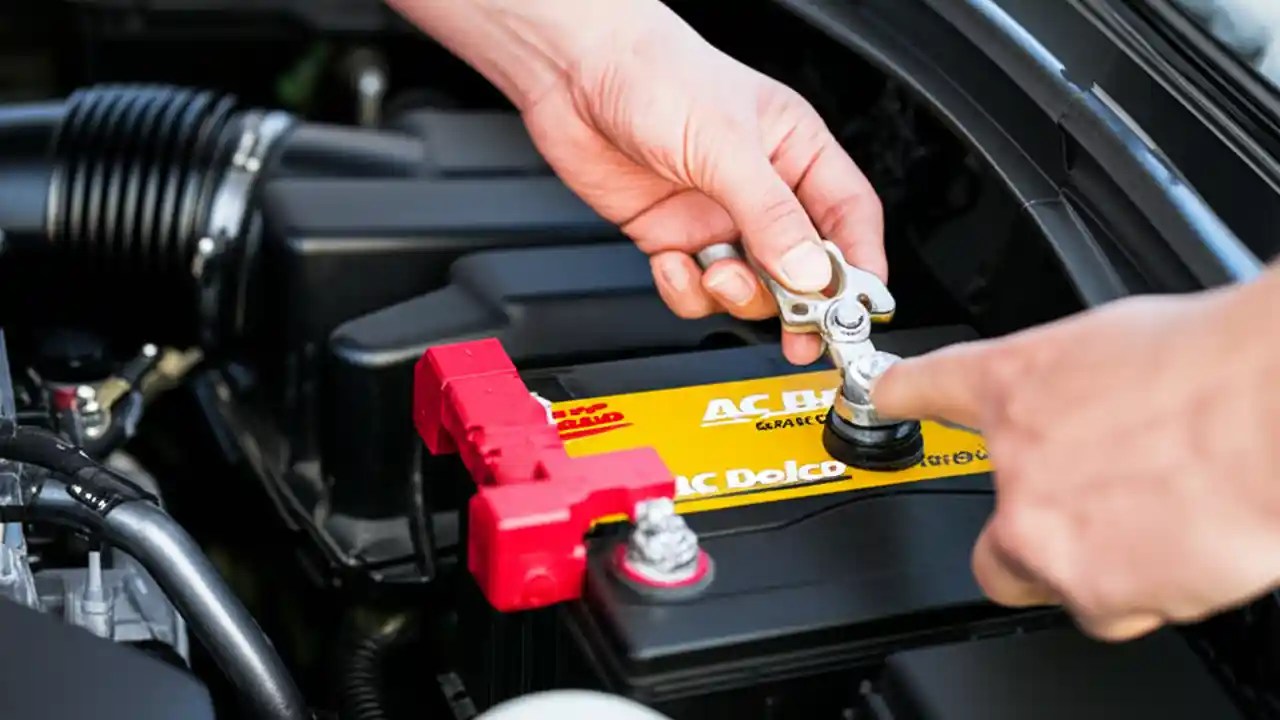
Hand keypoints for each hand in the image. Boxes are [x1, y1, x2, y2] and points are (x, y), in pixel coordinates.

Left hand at [513, 3, 884, 363]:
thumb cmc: (655, 73)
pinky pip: (694, 289)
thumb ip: (769, 214)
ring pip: (749, 288)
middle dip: (797, 302)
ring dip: (735, 297)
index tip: (858, 308)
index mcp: (796, 152)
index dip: (859, 267)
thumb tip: (810, 272)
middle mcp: (762, 190)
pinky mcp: (672, 237)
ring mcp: (717, 218)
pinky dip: (684, 291)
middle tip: (794, 332)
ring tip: (717, 275)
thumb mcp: (724, 144)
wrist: (574, 71)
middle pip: (802, 268)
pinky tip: (671, 264)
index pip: (849, 218)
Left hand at [872, 281, 1279, 640]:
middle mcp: (1016, 469)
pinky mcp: (1094, 592)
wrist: (1272, 409)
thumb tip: (1088, 398)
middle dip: (1029, 539)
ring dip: (1096, 562)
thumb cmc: (1217, 365)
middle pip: (989, 541)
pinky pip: (1111, 604)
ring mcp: (1047, 537)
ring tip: (1159, 515)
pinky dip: (1145, 583)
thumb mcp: (1120, 343)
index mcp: (1016, 386)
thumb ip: (1079, 385)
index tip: (883, 400)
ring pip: (1054, 578)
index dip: (898, 397)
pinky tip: (1182, 538)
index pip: (925, 388)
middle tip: (1090, 519)